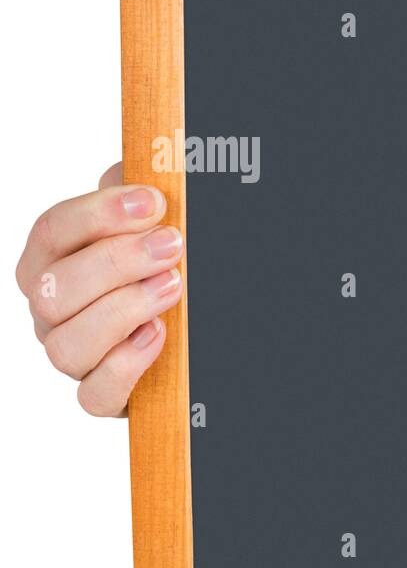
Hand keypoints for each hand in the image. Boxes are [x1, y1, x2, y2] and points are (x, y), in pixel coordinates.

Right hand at [15, 163, 183, 416]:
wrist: (193, 333)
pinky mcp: (102, 396)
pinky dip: (125, 365)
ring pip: (67, 344)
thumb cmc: (167, 267)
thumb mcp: (157, 224)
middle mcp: (52, 310)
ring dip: (122, 310)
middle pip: (55, 288)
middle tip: (172, 245)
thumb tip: (144, 170)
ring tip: (173, 287)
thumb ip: (142, 196)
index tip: (153, 202)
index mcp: (54, 260)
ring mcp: (73, 356)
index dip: (99, 214)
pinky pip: (93, 394)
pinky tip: (159, 336)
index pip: (52, 231)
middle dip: (116, 262)